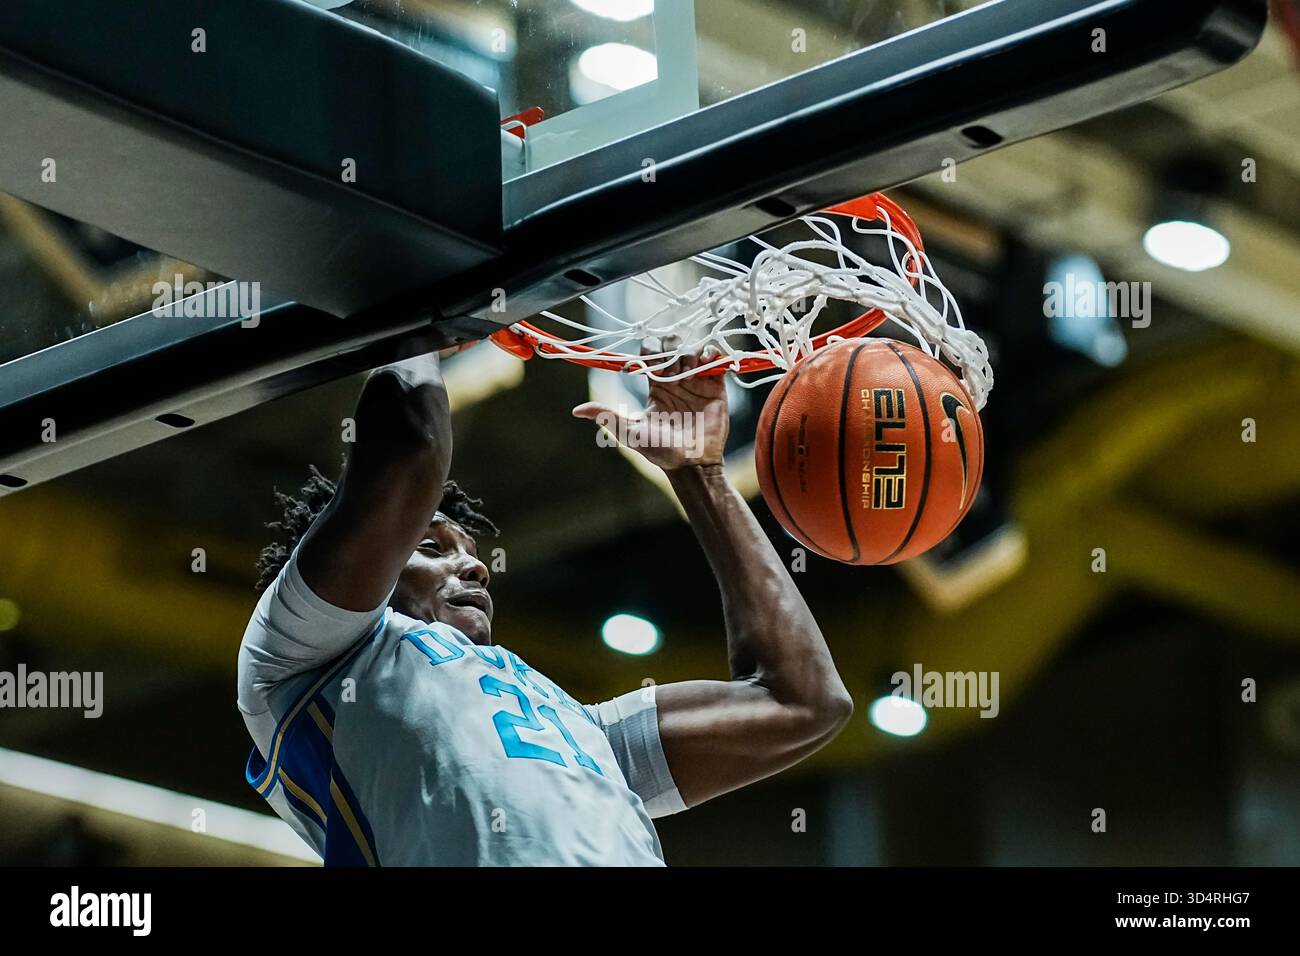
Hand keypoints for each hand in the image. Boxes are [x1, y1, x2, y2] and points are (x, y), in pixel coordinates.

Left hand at [573, 348, 729, 470]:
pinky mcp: (716, 386)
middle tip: (670, 365)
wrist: (691, 464)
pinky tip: (704, 362)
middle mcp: (676, 380)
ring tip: (687, 368)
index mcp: (656, 387)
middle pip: (672, 346)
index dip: (649, 352)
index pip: (650, 354)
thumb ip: (606, 416)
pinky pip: (716, 359)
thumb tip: (576, 410)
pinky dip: (712, 353)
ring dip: (689, 351)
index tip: (649, 367)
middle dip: (670, 347)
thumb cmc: (659, 450)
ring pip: (692, 348)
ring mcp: (696, 382)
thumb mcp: (630, 431)